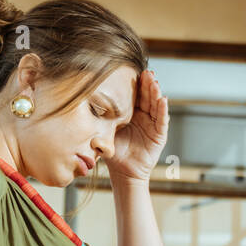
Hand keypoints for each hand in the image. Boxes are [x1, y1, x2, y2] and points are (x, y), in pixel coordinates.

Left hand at [106, 68, 168, 183]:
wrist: (123, 173)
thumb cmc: (114, 154)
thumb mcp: (104, 134)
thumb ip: (97, 123)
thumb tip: (81, 111)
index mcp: (131, 114)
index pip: (135, 96)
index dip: (136, 84)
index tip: (134, 71)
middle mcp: (143, 117)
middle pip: (147, 97)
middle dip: (148, 84)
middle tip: (146, 72)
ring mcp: (152, 125)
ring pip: (156, 105)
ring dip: (156, 93)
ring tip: (154, 82)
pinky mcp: (159, 135)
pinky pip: (162, 120)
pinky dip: (163, 110)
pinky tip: (163, 99)